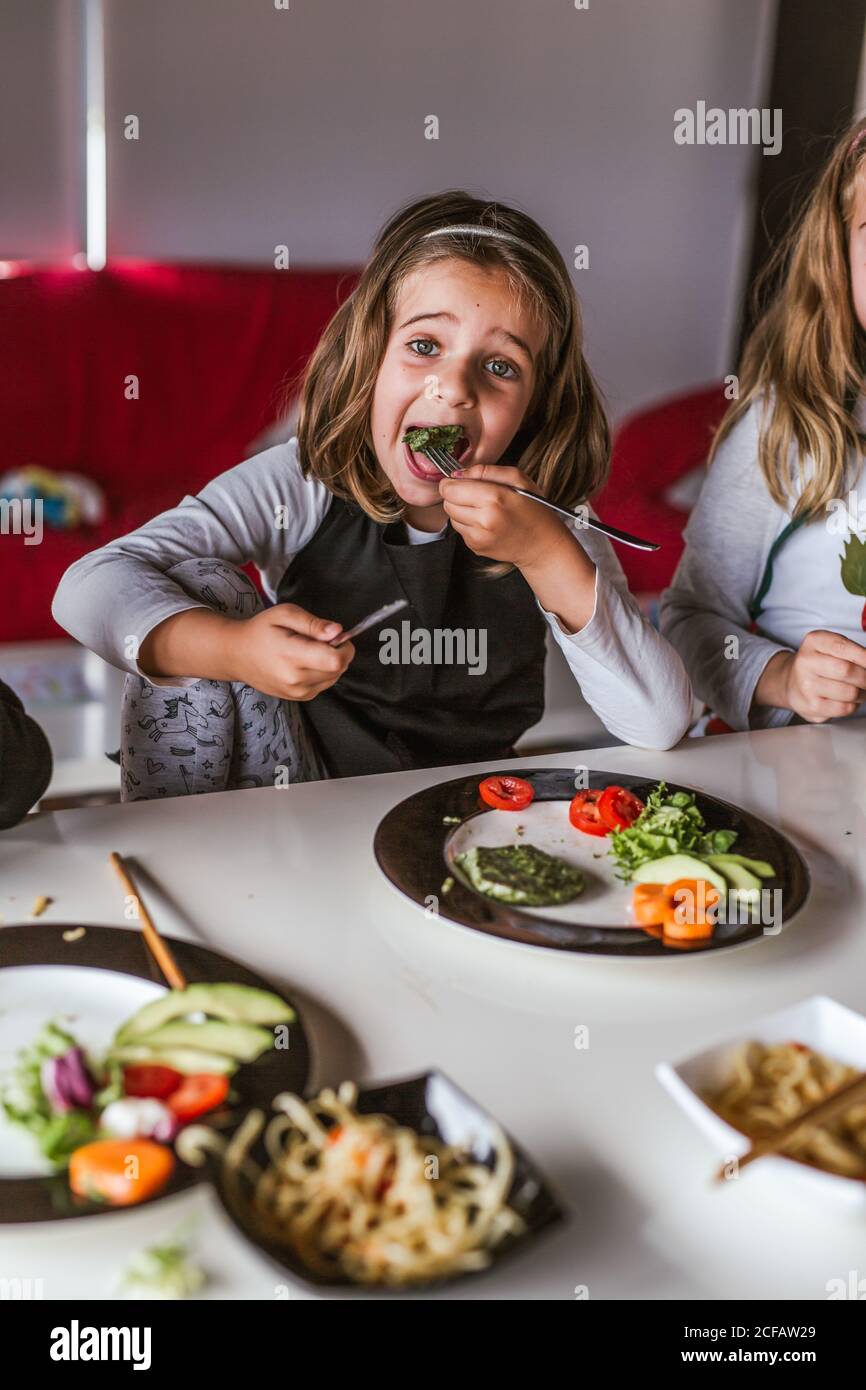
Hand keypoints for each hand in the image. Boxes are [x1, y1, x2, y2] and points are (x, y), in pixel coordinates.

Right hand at [232, 603, 354, 699]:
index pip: (336, 660)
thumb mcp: (285, 614)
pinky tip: (304, 662)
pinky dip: (322, 672)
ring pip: (334, 677)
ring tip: (307, 650)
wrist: (237, 655)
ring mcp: (297, 692)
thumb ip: (313, 623)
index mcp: (293, 656)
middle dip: (338, 652)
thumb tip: (337, 631)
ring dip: (330, 663)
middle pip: (339, 669)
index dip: (344, 647)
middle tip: (317, 640)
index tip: (335, 636)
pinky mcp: (299, 697)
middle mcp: (296, 679)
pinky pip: (324, 684)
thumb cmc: (260, 631)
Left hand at [438, 463, 571, 567]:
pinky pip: (460, 530)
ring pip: (451, 517)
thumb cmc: (534, 509)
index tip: (461, 481)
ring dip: (462, 510)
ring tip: (483, 509)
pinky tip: (486, 522)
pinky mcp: (476, 547)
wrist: (542, 544)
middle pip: (448, 503)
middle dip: (456, 496)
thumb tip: (458, 473)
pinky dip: (469, 523)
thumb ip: (486, 470)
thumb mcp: (518, 479)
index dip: (452, 482)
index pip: (450, 489)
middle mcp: (483, 520)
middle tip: (475, 495)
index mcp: (494, 499)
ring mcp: (478, 537)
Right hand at [758, 630, 865, 721]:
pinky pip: (845, 708)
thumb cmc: (818, 663)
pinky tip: (847, 699)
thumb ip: (854, 651)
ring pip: (850, 693)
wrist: (791, 682)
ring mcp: (807, 686)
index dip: (865, 658)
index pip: (844, 647)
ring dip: (862, 693)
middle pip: (848, 671)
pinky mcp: (812, 706)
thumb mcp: (831, 646)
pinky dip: (853, 705)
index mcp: (814, 641)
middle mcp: (806, 662)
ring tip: (858, 689)